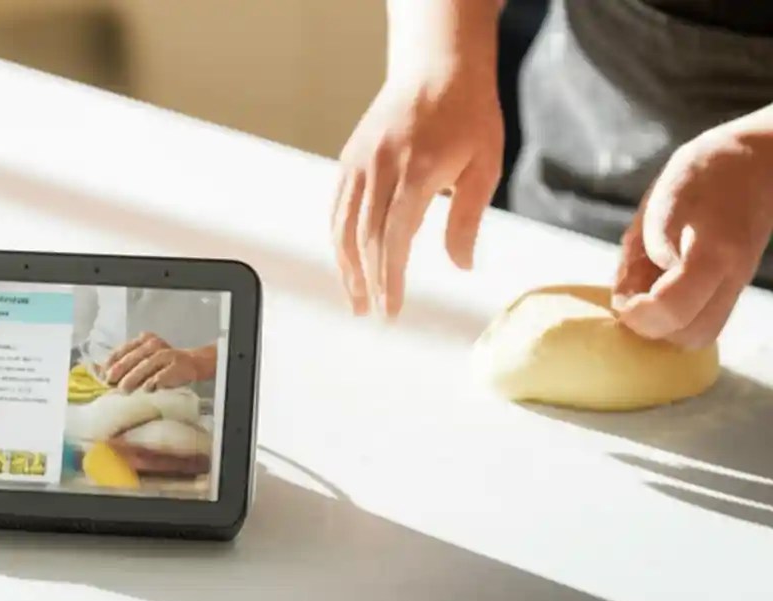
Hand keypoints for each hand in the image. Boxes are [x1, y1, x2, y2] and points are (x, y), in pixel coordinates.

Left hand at [104, 333, 214, 392]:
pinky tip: (145, 389)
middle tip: (110, 382)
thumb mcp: (143, 358)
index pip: (124, 349)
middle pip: (134, 356)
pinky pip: (163, 374)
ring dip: (133, 377)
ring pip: (147, 364)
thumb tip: (97, 370)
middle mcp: (155, 344)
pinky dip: (153, 382)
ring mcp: (167, 354)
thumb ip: (123, 363)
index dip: (112, 362)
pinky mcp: (178, 366)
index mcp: (144, 339)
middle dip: (121, 370)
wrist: (192, 363)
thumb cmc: (161, 365)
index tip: (104, 375)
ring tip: (124, 389)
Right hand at [332, 62, 502, 316]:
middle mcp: (380, 168)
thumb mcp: (484, 165)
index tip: (391, 309)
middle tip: (373, 314)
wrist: (437, 65)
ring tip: (355, 297)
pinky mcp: (350, 159)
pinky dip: (339, 238)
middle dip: (367, 281)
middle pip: (364, 238)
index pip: (393, 238)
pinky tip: (346, 259)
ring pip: (342, 225)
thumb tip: (461, 265)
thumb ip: (466, 218)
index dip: (389, 278)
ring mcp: (359, 162)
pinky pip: (337, 207)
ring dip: (345, 266)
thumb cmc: (468, 115)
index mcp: (415, 172)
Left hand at [613, 120, 772, 348]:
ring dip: (666, 328)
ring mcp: (738, 283)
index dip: (639, 315)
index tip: (622, 301)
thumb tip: (627, 300)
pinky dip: (678, 318)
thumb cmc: (703, 174)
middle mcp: (733, 276)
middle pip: (691, 337)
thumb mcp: (662, 200)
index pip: (674, 309)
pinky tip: (661, 290)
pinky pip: (707, 319)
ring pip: (702, 335)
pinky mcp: (736, 284)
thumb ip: (644, 249)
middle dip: (652, 329)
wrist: (760, 160)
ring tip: (646, 294)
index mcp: (712, 251)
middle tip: (632, 300)